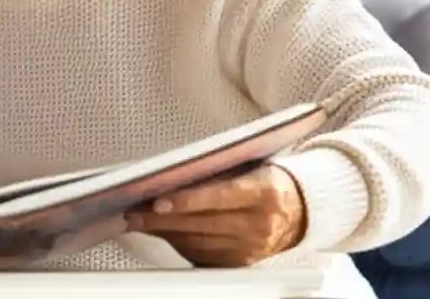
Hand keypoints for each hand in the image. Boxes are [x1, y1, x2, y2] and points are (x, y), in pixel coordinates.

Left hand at [125, 163, 306, 266]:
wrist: (298, 211)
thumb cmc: (264, 181)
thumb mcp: (248, 168)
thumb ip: (214, 172)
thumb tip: (168, 176)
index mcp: (263, 193)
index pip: (218, 196)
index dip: (185, 200)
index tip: (156, 201)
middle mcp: (258, 224)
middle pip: (200, 223)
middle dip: (160, 218)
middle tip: (132, 211)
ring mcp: (250, 248)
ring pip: (196, 241)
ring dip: (163, 230)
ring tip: (138, 219)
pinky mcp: (240, 263)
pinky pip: (201, 254)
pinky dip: (177, 241)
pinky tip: (161, 231)